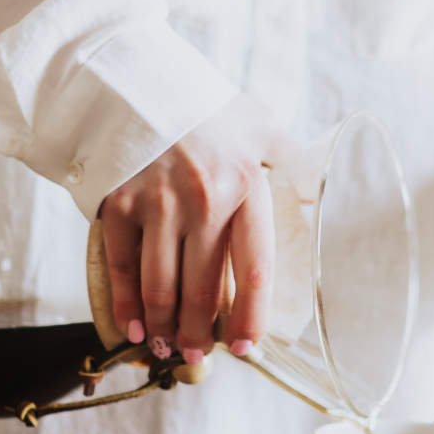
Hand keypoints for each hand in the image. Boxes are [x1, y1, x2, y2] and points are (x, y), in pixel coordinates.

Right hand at [97, 94, 289, 362]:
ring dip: (165, 328)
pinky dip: (127, 307)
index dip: (252, 318)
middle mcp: (205, 200)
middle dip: (202, 334)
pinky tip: (135, 329)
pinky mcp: (119, 204)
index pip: (255, 271)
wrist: (133, 77)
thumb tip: (315, 199)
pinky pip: (124, 269)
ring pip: (162, 287)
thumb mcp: (257, 124)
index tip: (247, 346)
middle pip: (205, 290)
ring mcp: (158, 204)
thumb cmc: (202, 107)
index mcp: (246, 186)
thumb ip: (289, 160)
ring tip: (168, 348)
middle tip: (200, 355)